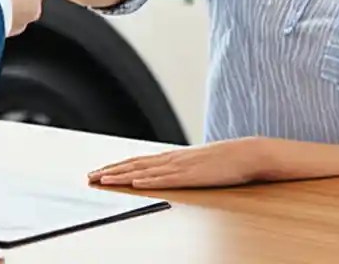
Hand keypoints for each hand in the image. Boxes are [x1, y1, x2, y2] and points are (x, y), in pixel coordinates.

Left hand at [87, 138, 270, 189]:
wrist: (248, 154)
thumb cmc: (226, 161)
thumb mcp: (199, 163)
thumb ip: (182, 168)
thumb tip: (169, 173)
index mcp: (173, 157)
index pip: (138, 161)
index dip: (117, 166)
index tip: (100, 171)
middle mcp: (172, 159)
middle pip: (135, 164)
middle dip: (111, 171)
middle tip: (90, 177)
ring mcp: (181, 167)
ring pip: (144, 171)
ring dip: (122, 176)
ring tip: (103, 179)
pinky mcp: (192, 176)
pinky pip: (166, 179)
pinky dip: (148, 180)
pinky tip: (135, 183)